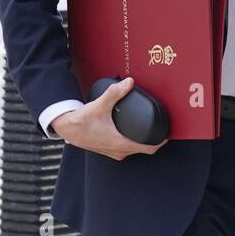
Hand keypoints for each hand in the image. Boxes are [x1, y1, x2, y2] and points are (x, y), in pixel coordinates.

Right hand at [51, 77, 168, 159]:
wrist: (66, 128)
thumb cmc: (81, 121)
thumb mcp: (99, 105)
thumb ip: (114, 93)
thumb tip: (129, 83)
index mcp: (120, 144)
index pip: (149, 149)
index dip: (161, 142)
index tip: (168, 135)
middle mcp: (119, 152)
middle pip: (144, 149)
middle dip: (153, 140)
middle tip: (160, 128)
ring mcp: (114, 152)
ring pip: (134, 149)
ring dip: (142, 141)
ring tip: (148, 129)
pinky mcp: (109, 149)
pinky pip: (126, 148)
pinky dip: (132, 141)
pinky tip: (132, 132)